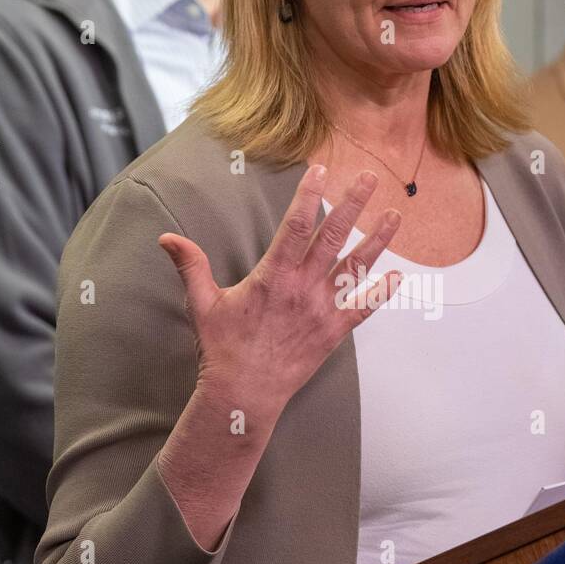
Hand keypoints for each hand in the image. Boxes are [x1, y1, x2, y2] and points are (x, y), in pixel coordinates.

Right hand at [158, 165, 402, 420]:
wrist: (244, 394)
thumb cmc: (222, 348)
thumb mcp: (203, 303)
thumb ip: (191, 265)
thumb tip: (166, 237)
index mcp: (273, 276)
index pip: (295, 225)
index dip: (308, 195)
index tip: (319, 169)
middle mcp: (302, 288)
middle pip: (333, 237)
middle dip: (352, 204)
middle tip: (368, 177)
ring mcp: (321, 310)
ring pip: (356, 268)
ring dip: (378, 240)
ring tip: (396, 216)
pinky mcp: (333, 333)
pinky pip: (363, 309)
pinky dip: (381, 293)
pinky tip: (399, 277)